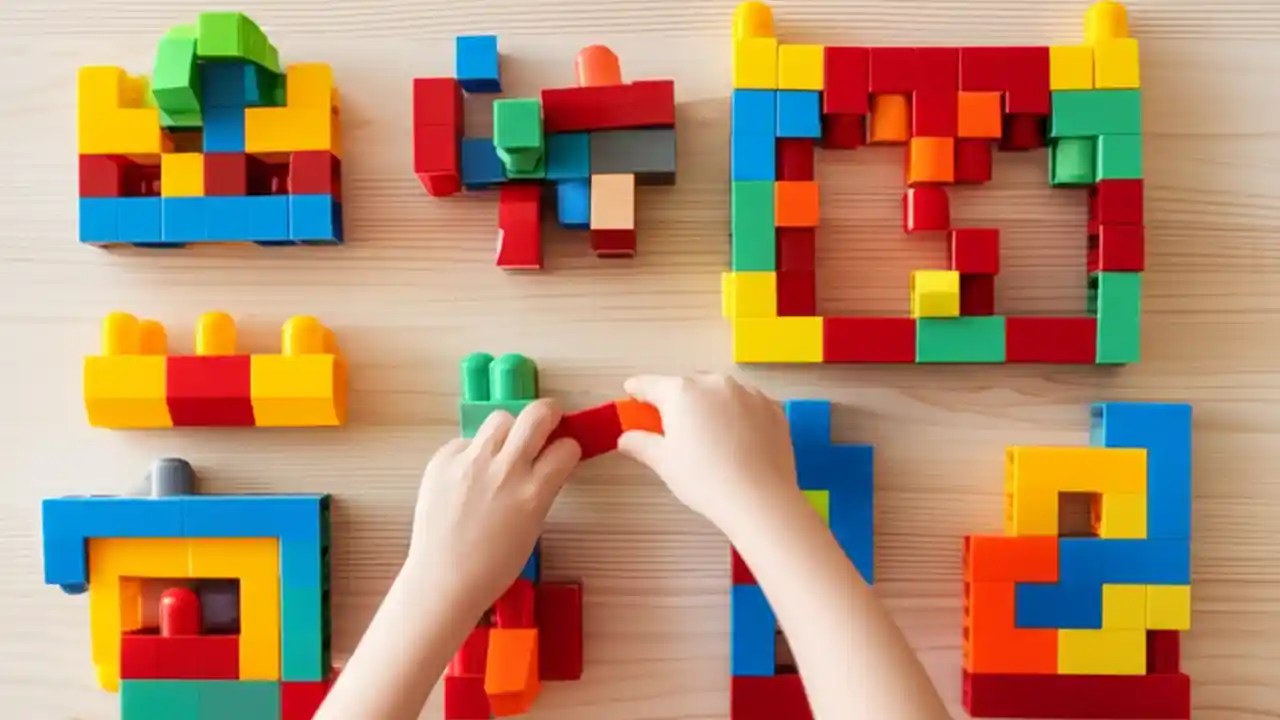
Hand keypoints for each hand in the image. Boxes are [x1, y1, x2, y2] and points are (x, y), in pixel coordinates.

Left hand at [406, 399, 581, 617]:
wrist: (442, 579)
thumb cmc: (493, 566)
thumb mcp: (532, 528)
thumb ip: (541, 491)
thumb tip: (545, 466)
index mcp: (533, 492)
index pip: (566, 448)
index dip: (568, 449)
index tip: (563, 453)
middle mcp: (504, 469)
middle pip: (537, 414)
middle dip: (548, 414)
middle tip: (546, 423)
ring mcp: (470, 461)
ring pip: (500, 419)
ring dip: (509, 431)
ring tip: (502, 452)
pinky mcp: (442, 460)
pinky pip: (466, 441)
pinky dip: (473, 453)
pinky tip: (468, 477)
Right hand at [617, 374, 803, 534]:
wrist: (760, 500)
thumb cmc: (704, 480)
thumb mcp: (664, 462)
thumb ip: (641, 443)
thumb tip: (626, 437)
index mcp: (682, 392)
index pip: (650, 384)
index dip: (637, 390)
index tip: (632, 393)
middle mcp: (716, 383)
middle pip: (688, 384)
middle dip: (678, 399)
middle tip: (674, 424)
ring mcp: (749, 392)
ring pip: (720, 391)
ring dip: (710, 404)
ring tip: (710, 433)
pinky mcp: (773, 407)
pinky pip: (747, 403)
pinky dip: (738, 413)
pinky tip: (738, 438)